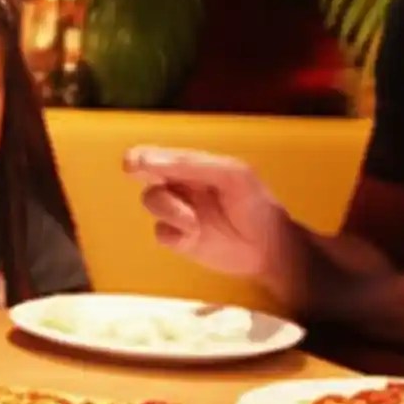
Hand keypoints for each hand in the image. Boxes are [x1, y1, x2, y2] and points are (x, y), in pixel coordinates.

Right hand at [124, 146, 286, 277]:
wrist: (270, 248)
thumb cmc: (255, 203)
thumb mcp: (231, 175)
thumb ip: (192, 164)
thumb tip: (149, 161)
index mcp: (192, 166)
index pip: (160, 155)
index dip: (142, 156)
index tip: (133, 163)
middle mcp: (181, 186)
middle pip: (146, 175)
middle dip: (143, 175)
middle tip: (140, 174)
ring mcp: (178, 213)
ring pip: (152, 202)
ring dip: (169, 210)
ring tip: (193, 222)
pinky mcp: (179, 239)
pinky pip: (161, 232)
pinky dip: (174, 233)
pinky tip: (193, 237)